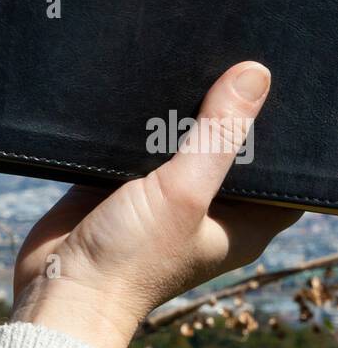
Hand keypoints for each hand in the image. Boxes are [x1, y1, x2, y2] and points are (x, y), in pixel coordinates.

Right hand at [12, 62, 300, 347]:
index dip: (286, 135)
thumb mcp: (183, 192)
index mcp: (243, 223)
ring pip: (184, 139)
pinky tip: (141, 81)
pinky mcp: (125, 183)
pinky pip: (140, 140)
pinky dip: (140, 117)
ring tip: (189, 60)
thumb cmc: (130, 260)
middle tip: (233, 60)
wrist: (59, 288)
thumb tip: (255, 75)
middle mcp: (209, 208)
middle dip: (230, 111)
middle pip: (232, 148)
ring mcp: (165, 195)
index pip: (282, 173)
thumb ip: (219, 134)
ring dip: (182, 109)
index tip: (279, 91)